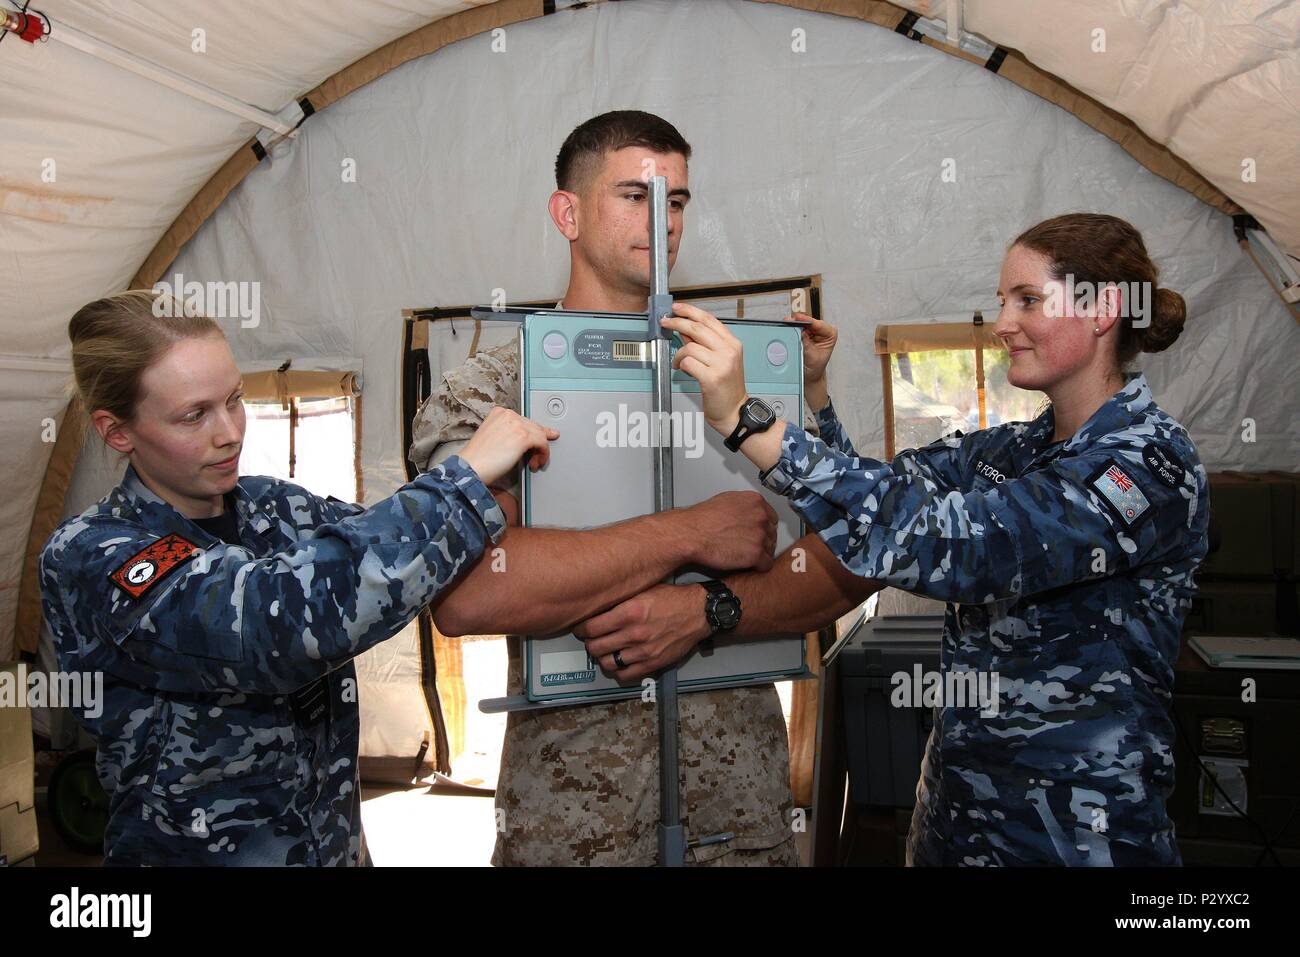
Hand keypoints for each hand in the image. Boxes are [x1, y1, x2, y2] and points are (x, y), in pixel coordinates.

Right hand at [459, 407, 558, 486]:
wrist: (471, 466)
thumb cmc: (478, 458)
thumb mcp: (493, 437)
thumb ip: (508, 433)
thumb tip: (526, 440)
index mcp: (499, 413)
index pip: (523, 421)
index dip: (532, 433)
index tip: (539, 440)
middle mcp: (508, 415)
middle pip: (533, 427)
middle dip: (538, 442)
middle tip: (539, 455)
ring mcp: (516, 424)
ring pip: (540, 435)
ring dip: (540, 451)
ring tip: (534, 462)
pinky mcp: (523, 436)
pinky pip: (542, 443)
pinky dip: (543, 454)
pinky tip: (537, 462)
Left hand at [573, 583, 711, 683]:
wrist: (698, 612)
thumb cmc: (672, 598)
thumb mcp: (642, 590)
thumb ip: (620, 600)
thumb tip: (596, 607)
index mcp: (629, 612)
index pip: (590, 627)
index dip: (581, 629)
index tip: (581, 628)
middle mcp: (634, 633)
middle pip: (595, 647)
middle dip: (589, 643)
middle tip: (591, 639)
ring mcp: (643, 651)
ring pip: (607, 663)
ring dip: (602, 657)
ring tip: (605, 650)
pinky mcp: (653, 663)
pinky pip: (625, 675)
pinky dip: (618, 671)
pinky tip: (619, 661)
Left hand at [662, 303, 747, 433]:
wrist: (734, 411)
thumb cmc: (727, 388)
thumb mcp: (720, 360)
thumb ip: (703, 343)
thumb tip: (685, 329)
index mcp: (732, 344)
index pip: (709, 319)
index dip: (691, 311)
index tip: (677, 308)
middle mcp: (729, 351)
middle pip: (698, 328)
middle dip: (678, 322)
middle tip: (666, 322)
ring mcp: (721, 364)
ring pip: (690, 347)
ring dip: (679, 354)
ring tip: (679, 362)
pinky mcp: (711, 378)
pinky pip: (688, 362)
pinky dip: (681, 365)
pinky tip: (682, 370)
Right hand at [679, 490, 777, 572]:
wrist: (691, 534)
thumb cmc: (701, 519)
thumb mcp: (726, 500)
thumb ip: (744, 506)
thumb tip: (748, 512)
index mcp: (755, 501)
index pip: (771, 517)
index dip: (763, 528)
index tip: (757, 533)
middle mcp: (761, 516)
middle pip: (772, 533)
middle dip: (762, 541)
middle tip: (748, 546)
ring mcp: (760, 535)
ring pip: (770, 549)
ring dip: (760, 554)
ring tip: (744, 555)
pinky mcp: (756, 554)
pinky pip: (767, 564)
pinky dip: (758, 567)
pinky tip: (747, 565)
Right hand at [788, 313, 836, 410]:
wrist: (809, 374)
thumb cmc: (815, 367)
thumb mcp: (811, 356)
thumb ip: (806, 343)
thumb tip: (800, 332)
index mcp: (830, 334)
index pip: (818, 324)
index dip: (807, 320)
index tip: (798, 318)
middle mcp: (821, 330)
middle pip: (808, 321)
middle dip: (798, 322)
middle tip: (788, 322)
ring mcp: (811, 330)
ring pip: (800, 323)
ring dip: (792, 325)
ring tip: (786, 326)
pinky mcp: (802, 332)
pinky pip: (795, 328)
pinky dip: (790, 329)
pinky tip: (785, 330)